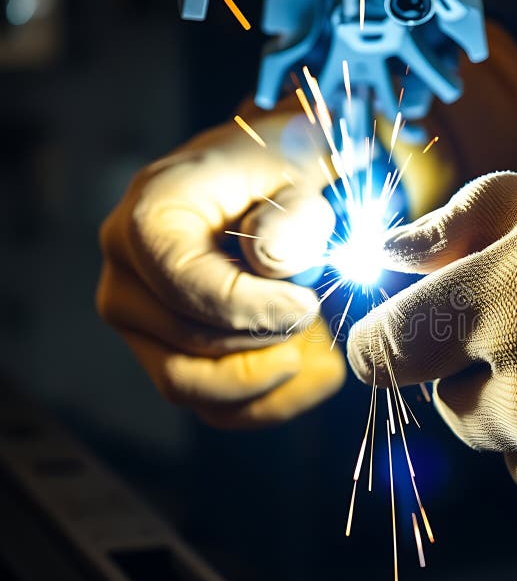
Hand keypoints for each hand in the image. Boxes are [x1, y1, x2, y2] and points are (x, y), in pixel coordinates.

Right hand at [97, 105, 345, 427]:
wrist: (267, 189)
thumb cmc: (282, 177)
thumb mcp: (303, 174)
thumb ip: (296, 216)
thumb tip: (271, 261)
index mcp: (150, 215)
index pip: (181, 281)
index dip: (250, 307)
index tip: (309, 304)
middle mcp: (127, 274)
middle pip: (188, 342)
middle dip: (268, 339)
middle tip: (320, 314)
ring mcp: (141, 324)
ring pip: (192, 386)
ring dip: (270, 380)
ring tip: (325, 348)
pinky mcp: (168, 356)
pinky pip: (212, 407)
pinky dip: (272, 401)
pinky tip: (318, 369)